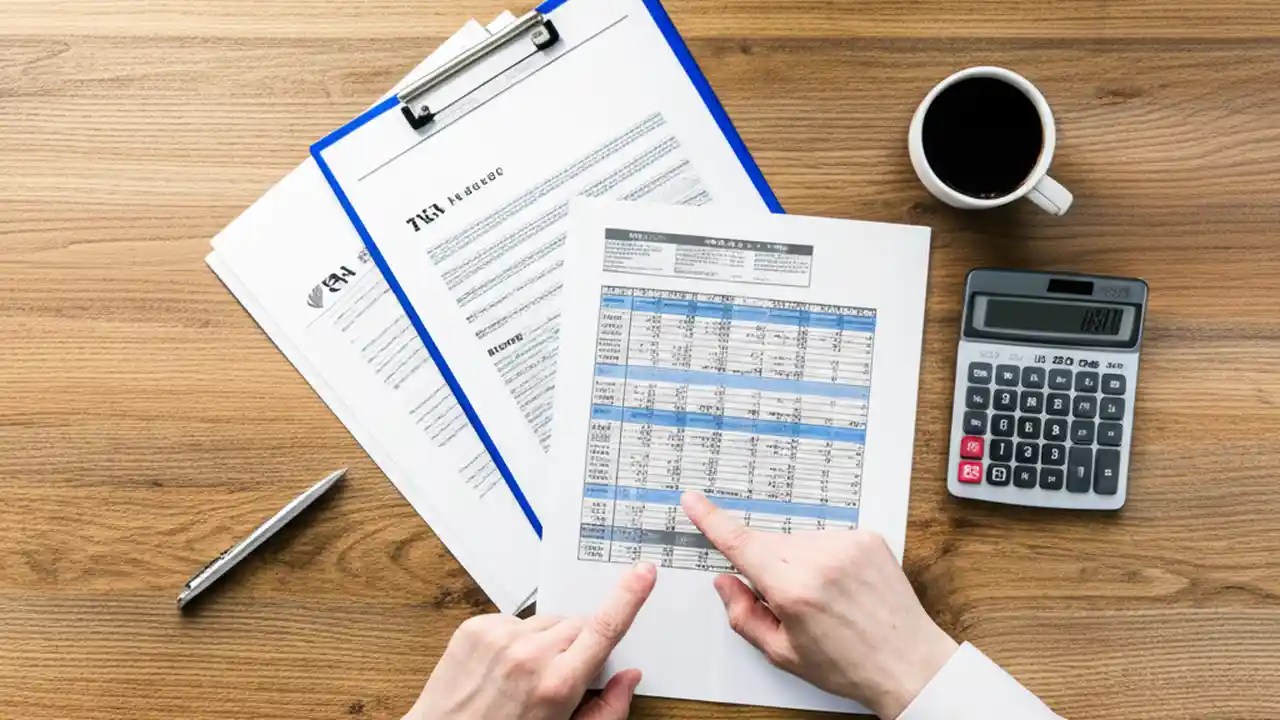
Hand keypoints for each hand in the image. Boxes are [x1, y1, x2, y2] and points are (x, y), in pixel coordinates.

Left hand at [404, 562, 656, 719]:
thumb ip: (607, 710)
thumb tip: (629, 677)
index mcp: (557, 684)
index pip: (605, 628)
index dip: (629, 597)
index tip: (643, 574)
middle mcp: (528, 655)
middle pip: (577, 625)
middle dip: (578, 645)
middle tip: (559, 677)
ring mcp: (498, 637)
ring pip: (546, 621)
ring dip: (545, 641)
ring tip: (524, 677)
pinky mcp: (475, 628)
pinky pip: (514, 620)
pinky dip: (516, 639)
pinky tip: (504, 668)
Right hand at [681, 492, 956, 718]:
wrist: (908, 663)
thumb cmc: (848, 665)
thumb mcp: (782, 653)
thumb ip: (743, 615)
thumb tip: (726, 582)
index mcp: (794, 591)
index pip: (740, 544)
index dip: (712, 521)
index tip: (694, 500)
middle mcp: (819, 560)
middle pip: (768, 545)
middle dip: (767, 567)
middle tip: (793, 605)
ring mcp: (846, 544)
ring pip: (797, 541)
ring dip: (798, 562)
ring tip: (826, 599)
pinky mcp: (867, 538)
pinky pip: (826, 539)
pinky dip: (824, 558)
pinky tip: (843, 586)